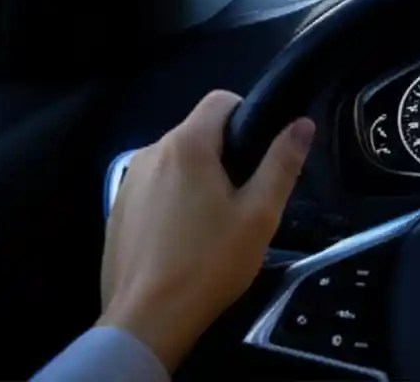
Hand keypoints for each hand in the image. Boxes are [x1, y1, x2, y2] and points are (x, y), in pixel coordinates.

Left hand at [98, 90, 314, 371]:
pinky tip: (184, 241)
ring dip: (198, 180)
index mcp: (186, 145)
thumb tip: (302, 124)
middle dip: (225, 156)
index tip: (261, 155)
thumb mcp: (260, 214)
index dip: (248, 116)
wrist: (147, 319)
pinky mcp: (117, 210)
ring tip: (215, 226)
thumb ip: (282, 163)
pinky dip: (174, 202)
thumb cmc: (210, 262)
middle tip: (246, 201)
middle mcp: (150, 153)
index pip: (221, 100)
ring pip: (176, 164)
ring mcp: (128, 182)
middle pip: (198, 134)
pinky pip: (155, 189)